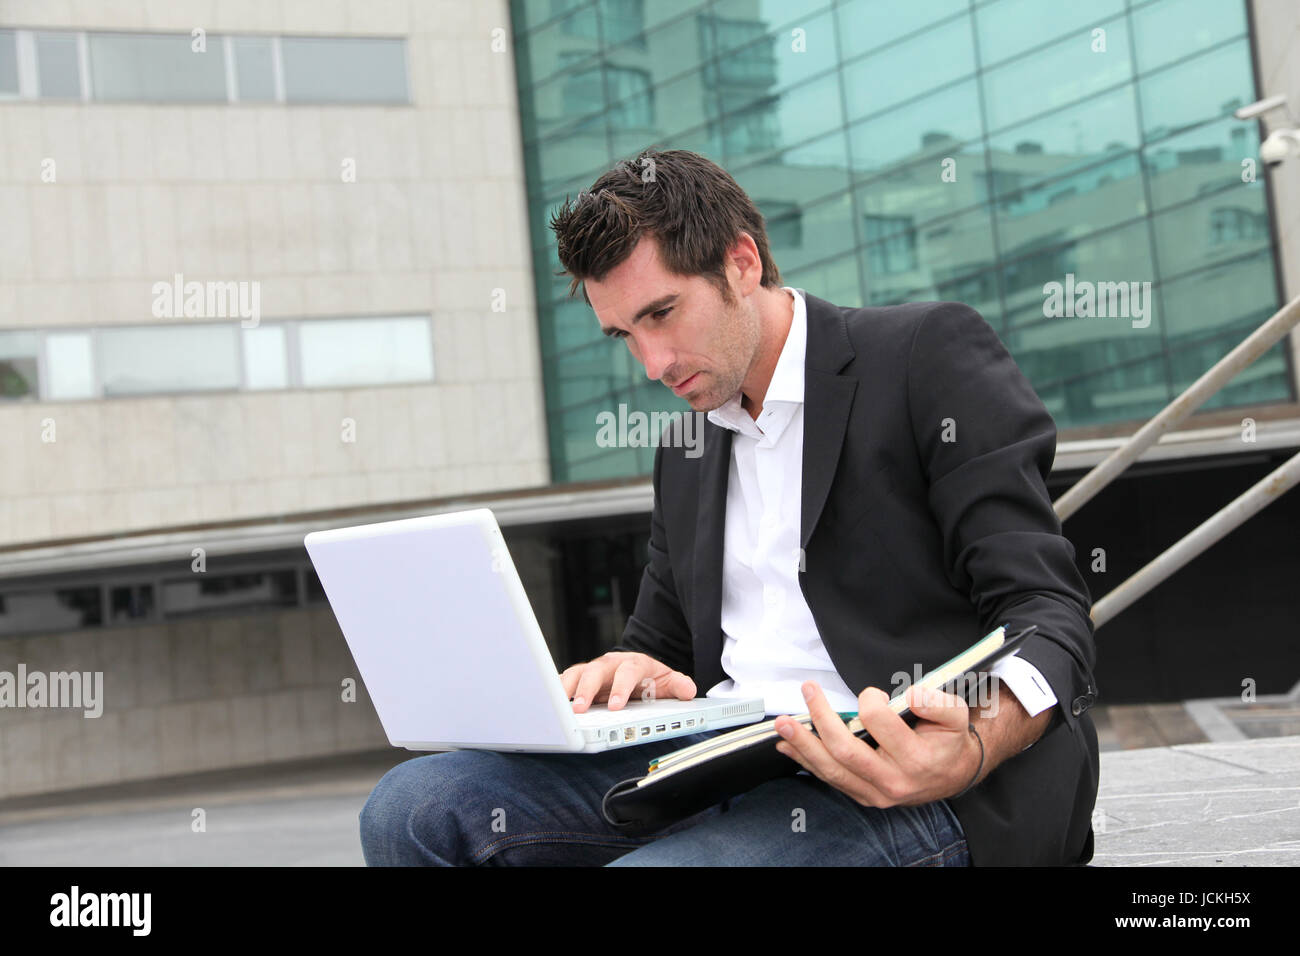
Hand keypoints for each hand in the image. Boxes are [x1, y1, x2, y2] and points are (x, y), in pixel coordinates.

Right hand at [560, 651, 695, 712]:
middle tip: (579, 709)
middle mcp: (611, 664)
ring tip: (559, 707)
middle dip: (586, 689)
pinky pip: (565, 680)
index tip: (616, 706)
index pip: (627, 672)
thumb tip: (689, 690)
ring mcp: (594, 670)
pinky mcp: (580, 678)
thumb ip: (679, 685)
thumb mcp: (669, 681)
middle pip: (595, 671)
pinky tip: (548, 701)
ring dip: (566, 689)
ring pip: (576, 673)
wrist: (639, 671)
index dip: (621, 688)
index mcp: (633, 663)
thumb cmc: (651, 679)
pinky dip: (556, 689)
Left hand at [772, 681, 979, 806]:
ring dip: (803, 745)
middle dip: (820, 719)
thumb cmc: (948, 742)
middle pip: (845, 750)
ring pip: (831, 770)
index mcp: (916, 759)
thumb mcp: (956, 716)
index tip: (872, 693)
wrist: (953, 776)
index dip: (870, 700)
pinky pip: (829, 778)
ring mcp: (875, 793)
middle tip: (808, 691)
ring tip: (782, 725)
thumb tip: (910, 694)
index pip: (879, 723)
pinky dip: (806, 761)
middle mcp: (893, 781)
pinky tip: (789, 746)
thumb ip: (938, 702)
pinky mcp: (862, 795)